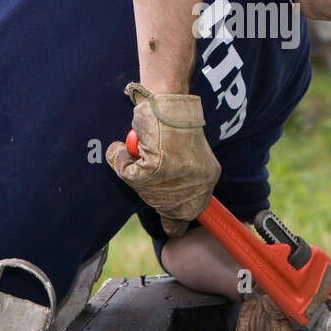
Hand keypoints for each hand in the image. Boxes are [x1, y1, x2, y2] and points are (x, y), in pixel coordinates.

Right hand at [106, 82, 219, 237]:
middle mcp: (197, 180)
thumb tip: (171, 227)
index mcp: (207, 177)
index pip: (192, 212)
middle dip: (153, 192)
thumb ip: (178, 186)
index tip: (172, 230)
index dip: (176, 223)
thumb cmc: (172, 126)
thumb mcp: (186, 159)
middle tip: (150, 165)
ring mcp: (177, 174)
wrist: (167, 100)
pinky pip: (129, 175)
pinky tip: (135, 145)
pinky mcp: (157, 165)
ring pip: (145, 191)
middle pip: (166, 207)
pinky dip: (123, 160)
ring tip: (146, 148)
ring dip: (137, 173)